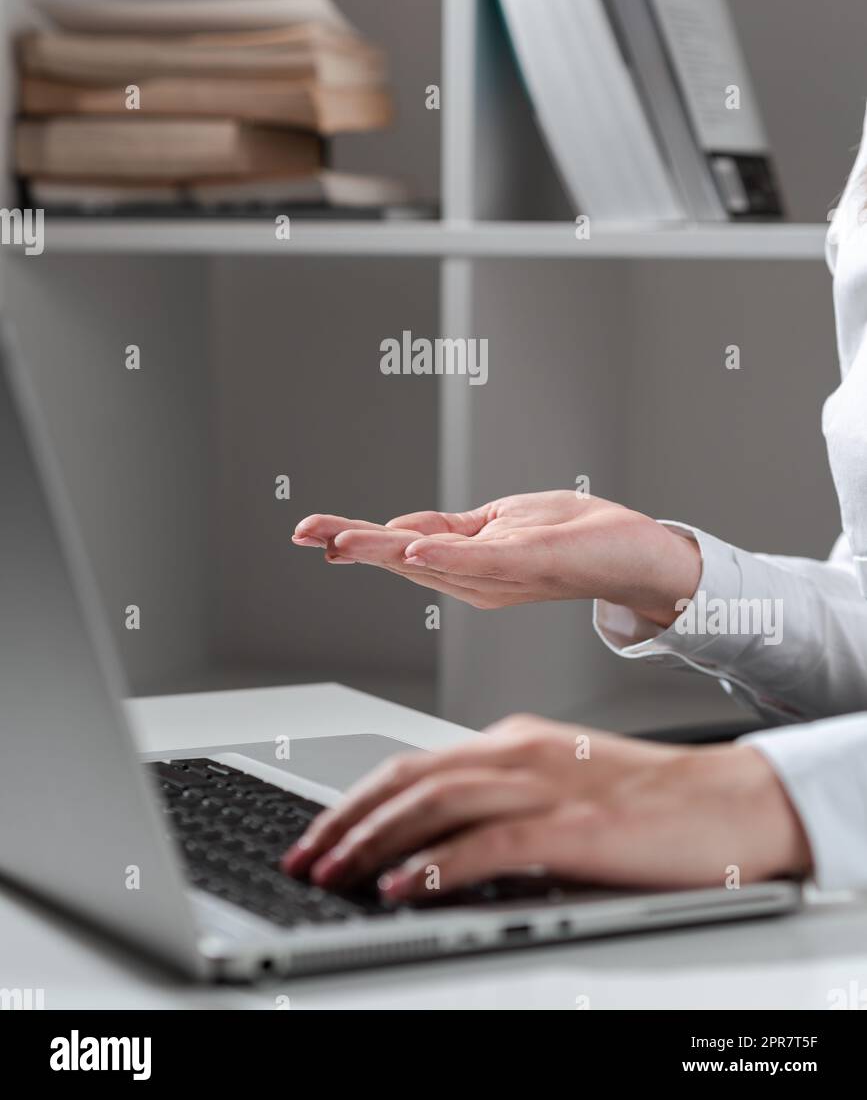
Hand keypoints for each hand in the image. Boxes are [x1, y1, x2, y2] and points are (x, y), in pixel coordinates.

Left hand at [282, 715, 810, 899]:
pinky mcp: (571, 825)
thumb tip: (432, 853)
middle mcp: (518, 752)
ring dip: (373, 842)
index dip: (357, 801)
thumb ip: (501, 806)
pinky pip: (486, 843)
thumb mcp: (560, 789)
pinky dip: (435, 867)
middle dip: (345, 820)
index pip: (414, 765)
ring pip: (434, 804)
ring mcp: (545, 784)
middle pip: (409, 779)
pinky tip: (401, 888)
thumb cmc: (650, 803)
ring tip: (333, 875)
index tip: (319, 834)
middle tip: (303, 857)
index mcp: (513, 741)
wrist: (730, 801)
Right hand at [292, 491, 700, 625]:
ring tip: (338, 540)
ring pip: (429, 561)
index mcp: (469, 564)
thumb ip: (454, 533)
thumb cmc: (579, 536)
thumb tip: (404, 532)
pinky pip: (479, 561)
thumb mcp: (505, 524)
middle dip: (352, 544)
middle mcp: (477, 577)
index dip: (355, 540)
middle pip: (402, 558)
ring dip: (381, 549)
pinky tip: (412, 549)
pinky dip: (444, 556)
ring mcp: (501, 573)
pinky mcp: (530, 562)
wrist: (640, 556)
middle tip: (306, 535)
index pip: (401, 546)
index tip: (312, 533)